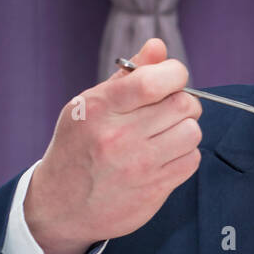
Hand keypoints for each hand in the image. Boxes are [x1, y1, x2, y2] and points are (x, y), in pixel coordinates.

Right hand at [24, 37, 202, 253]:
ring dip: (186, 129)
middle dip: (183, 101)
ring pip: (192, 132)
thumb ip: (127, 76)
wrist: (60, 206)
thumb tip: (158, 47)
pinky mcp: (153, 191)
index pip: (153, 81)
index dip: (174, 73)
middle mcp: (118, 138)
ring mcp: (138, 167)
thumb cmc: (78, 147)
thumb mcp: (90, 105)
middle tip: (169, 109)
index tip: (171, 77)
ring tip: (166, 134)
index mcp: (100, 109)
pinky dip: (185, 154)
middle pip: (183, 104)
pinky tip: (165, 156)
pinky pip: (192, 160)